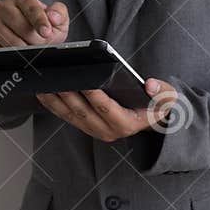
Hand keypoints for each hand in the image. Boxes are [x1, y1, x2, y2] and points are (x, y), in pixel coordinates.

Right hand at [0, 0, 69, 47]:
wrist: (30, 39)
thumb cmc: (43, 28)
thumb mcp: (58, 20)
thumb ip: (59, 14)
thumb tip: (53, 17)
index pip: (31, 8)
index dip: (40, 21)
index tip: (47, 32)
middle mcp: (2, 7)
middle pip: (22, 27)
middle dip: (37, 40)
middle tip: (42, 45)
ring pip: (11, 42)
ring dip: (26, 51)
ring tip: (31, 48)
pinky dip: (11, 56)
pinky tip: (17, 53)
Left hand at [36, 78, 177, 141]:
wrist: (150, 119)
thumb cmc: (157, 105)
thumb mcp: (168, 98)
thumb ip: (162, 91)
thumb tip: (149, 85)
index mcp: (128, 124)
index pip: (108, 109)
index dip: (95, 96)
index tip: (85, 82)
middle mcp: (108, 131)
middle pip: (83, 112)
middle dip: (68, 95)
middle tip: (56, 78)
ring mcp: (95, 130)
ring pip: (70, 115)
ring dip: (55, 100)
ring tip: (43, 83)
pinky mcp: (85, 126)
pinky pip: (65, 116)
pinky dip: (53, 104)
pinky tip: (42, 91)